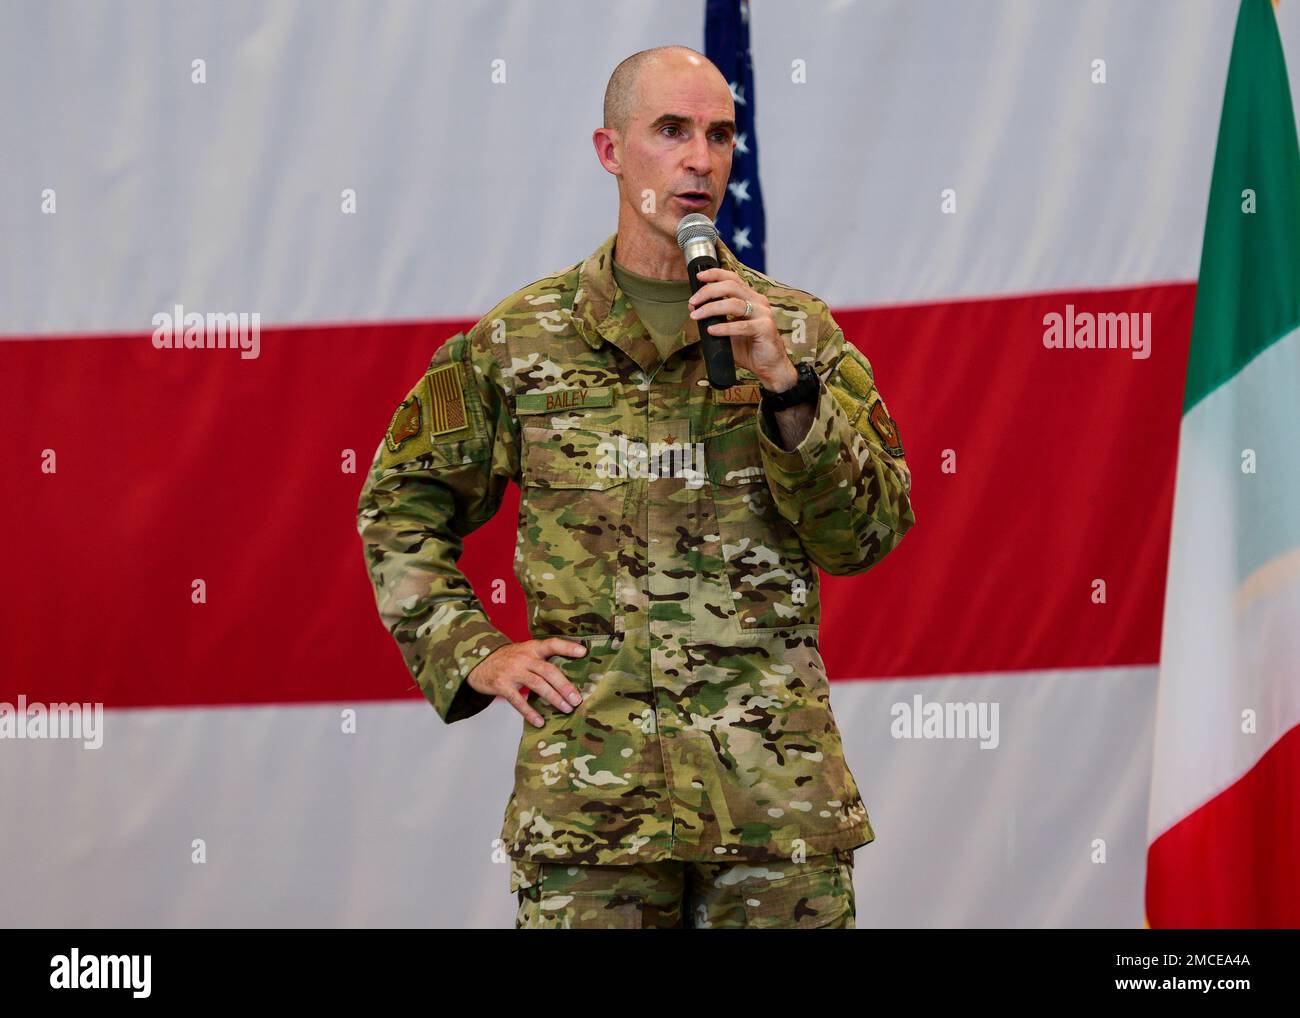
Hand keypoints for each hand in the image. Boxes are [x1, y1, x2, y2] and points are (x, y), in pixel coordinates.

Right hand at [466, 638, 586, 727]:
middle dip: (564, 685)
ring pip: (537, 685)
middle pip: (548, 670)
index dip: (567, 647)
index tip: (583, 652)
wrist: (477, 663)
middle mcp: (523, 658)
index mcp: (532, 648)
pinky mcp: (502, 685)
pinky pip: (518, 700)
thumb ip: (542, 659)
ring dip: (553, 698)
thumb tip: (569, 674)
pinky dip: (530, 712)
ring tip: (566, 708)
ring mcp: (512, 671)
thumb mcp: (524, 652)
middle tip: (577, 699)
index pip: (552, 644)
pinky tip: (540, 721)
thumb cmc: (508, 659)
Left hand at [688, 268, 796, 390]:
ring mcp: (763, 314)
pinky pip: (742, 325)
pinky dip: (724, 327)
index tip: (699, 276)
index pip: (733, 278)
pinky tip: (712, 330)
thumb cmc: (749, 347)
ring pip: (734, 304)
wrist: (769, 366)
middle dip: (708, 291)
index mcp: (750, 298)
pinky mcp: (765, 329)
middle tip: (693, 302)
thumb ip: (716, 318)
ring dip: (711, 308)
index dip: (715, 274)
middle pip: (731, 286)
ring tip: (696, 316)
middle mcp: (758, 302)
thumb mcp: (728, 329)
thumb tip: (695, 309)